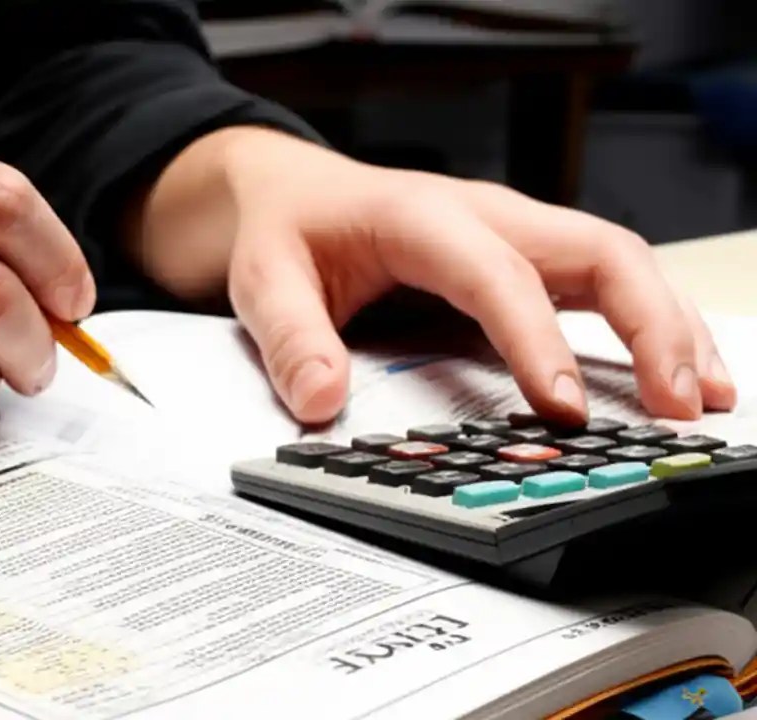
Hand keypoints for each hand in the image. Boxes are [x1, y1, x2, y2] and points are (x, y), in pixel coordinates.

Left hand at [130, 127, 734, 424]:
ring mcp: (513, 234)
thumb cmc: (286, 231)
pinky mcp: (524, 259)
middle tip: (676, 405)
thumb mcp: (263, 280)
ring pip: (618, 263)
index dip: (535, 338)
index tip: (563, 406)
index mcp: (420, 216)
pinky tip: (675, 374)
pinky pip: (603, 283)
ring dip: (669, 326)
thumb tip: (321, 401)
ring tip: (702, 398)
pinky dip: (650, 324)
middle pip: (595, 251)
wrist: (292, 194)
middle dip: (648, 325)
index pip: (494, 273)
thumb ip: (290, 337)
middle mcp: (484, 215)